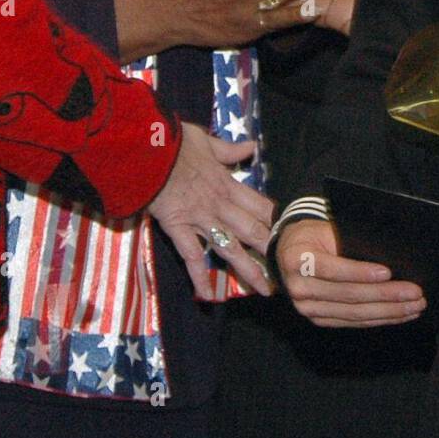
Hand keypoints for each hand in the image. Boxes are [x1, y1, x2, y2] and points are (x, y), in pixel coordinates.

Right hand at [148, 123, 274, 298]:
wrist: (147, 148)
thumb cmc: (175, 143)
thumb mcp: (207, 141)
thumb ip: (230, 150)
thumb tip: (251, 146)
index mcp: (228, 184)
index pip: (260, 206)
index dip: (276, 221)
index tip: (291, 234)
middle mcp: (220, 205)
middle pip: (252, 230)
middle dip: (271, 249)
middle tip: (287, 268)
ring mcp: (200, 219)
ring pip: (230, 248)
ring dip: (248, 269)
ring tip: (264, 289)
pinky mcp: (178, 228)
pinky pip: (192, 256)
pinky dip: (199, 276)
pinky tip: (207, 295)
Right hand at [278, 217, 425, 327]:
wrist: (290, 250)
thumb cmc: (316, 234)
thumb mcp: (327, 229)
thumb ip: (350, 242)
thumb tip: (390, 254)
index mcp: (298, 258)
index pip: (332, 269)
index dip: (360, 272)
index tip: (388, 272)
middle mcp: (298, 287)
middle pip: (347, 295)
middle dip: (385, 295)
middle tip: (415, 293)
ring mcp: (307, 307)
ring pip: (353, 313)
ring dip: (388, 312)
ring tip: (414, 306)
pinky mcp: (319, 318)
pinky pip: (352, 322)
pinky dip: (378, 319)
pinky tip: (399, 315)